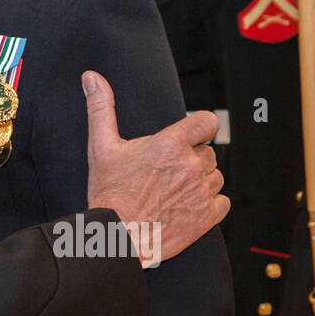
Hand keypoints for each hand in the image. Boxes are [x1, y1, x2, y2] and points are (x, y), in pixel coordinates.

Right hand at [83, 71, 227, 267]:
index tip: (188, 137)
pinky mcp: (208, 216)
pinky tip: (186, 206)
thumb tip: (92, 78)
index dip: (199, 128)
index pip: (208, 122)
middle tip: (167, 172)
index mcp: (170, 144)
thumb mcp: (101, 147)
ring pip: (216, 176)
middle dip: (192, 158)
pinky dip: (208, 204)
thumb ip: (101, 108)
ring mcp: (202, 192)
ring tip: (174, 190)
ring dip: (201, 181)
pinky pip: (222, 201)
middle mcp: (191, 165)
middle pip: (208, 151)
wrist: (118, 237)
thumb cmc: (109, 194)